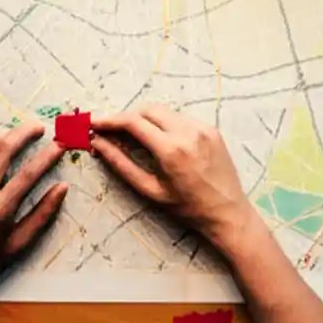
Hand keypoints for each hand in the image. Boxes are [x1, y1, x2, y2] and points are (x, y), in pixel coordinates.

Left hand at [0, 122, 68, 302]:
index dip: (47, 156)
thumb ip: (41, 215)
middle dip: (24, 133)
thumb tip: (61, 189)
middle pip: (3, 150)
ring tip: (14, 135)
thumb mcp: (17, 246)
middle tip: (38, 127)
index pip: (29, 174)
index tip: (59, 145)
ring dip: (0, 136)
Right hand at [90, 106, 261, 251]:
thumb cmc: (188, 208)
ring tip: (133, 136)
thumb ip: (122, 164)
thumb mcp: (151, 190)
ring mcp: (202, 128)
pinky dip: (165, 124)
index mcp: (171, 149)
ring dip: (145, 119)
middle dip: (126, 117)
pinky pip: (180, 118)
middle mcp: (188, 132)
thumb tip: (99, 144)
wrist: (227, 212)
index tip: (94, 123)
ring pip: (164, 111)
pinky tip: (160, 140)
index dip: (110, 120)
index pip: (133, 122)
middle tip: (111, 131)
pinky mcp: (211, 129)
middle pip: (147, 109)